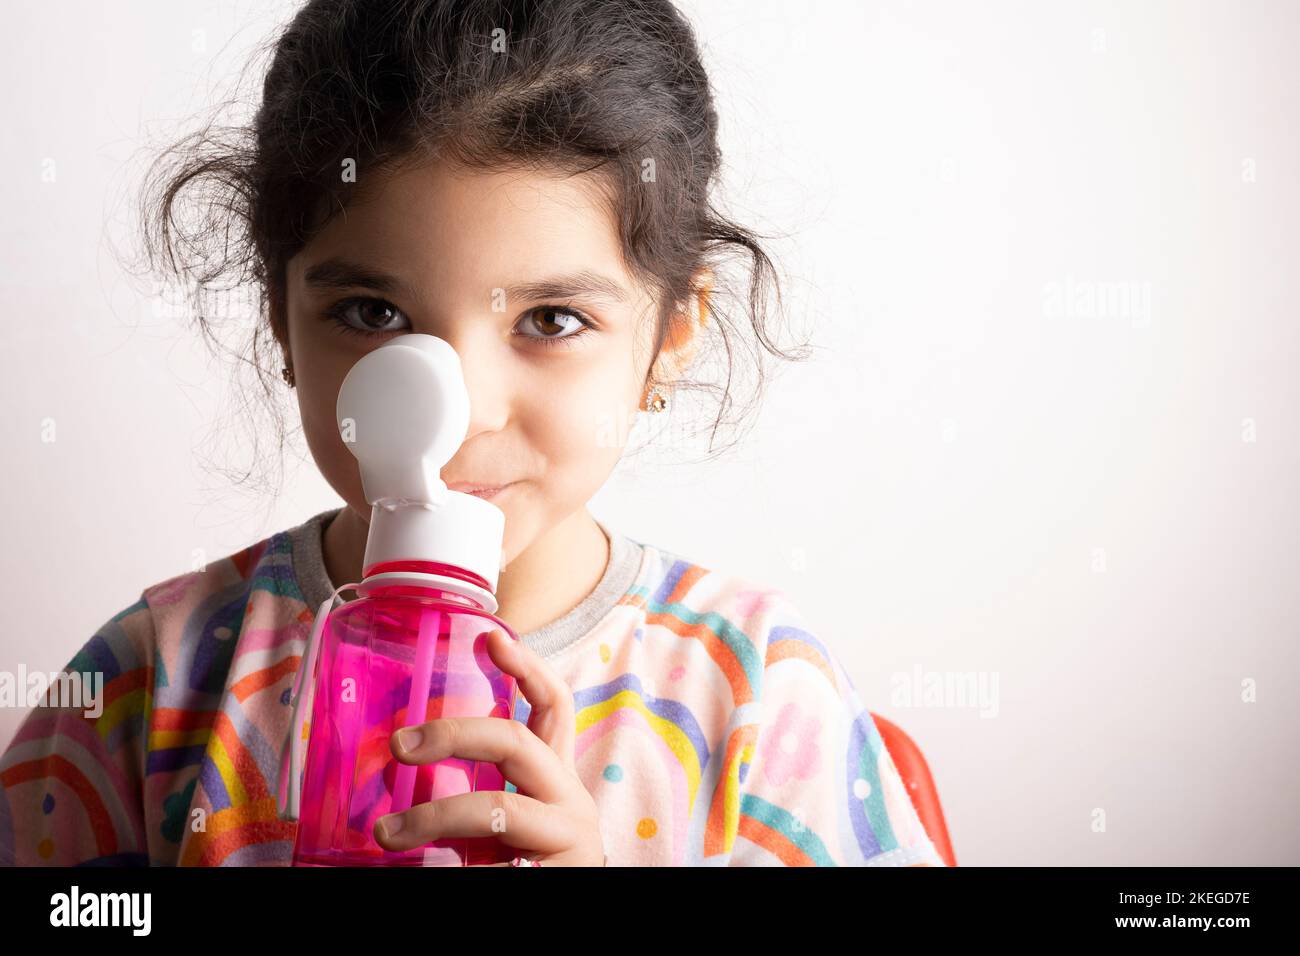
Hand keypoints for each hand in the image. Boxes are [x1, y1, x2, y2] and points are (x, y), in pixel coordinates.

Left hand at [373, 628, 605, 865]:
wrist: (557, 916)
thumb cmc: (520, 868)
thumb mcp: (492, 827)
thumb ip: (465, 793)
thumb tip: (396, 762)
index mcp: (554, 780)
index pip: (553, 708)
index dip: (527, 667)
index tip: (489, 636)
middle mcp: (569, 802)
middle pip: (518, 742)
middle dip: (454, 732)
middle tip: (399, 743)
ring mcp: (568, 840)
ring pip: (498, 808)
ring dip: (433, 815)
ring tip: (386, 835)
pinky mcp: (556, 876)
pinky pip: (495, 863)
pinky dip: (454, 867)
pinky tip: (436, 872)